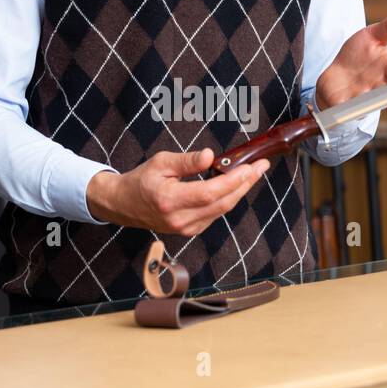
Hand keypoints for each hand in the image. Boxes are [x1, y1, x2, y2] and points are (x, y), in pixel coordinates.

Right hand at [85, 147, 270, 235]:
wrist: (124, 205)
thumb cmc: (141, 180)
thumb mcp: (160, 162)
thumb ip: (186, 161)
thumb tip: (210, 156)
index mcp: (170, 200)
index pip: (210, 192)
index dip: (234, 180)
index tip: (251, 166)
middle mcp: (180, 219)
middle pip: (222, 203)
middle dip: (245, 184)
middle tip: (261, 166)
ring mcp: (186, 228)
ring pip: (222, 210)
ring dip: (240, 191)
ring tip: (253, 172)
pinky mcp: (190, 231)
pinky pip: (215, 214)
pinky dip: (227, 199)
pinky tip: (234, 184)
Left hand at [315, 10, 386, 114]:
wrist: (338, 74)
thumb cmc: (361, 54)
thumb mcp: (374, 35)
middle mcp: (379, 88)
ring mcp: (361, 98)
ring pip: (366, 105)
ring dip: (365, 105)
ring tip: (363, 103)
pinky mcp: (342, 104)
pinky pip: (343, 108)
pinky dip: (343, 108)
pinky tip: (342, 107)